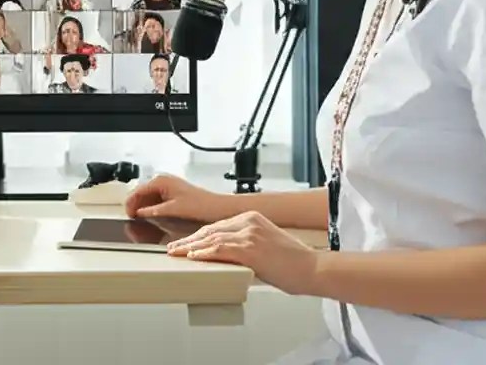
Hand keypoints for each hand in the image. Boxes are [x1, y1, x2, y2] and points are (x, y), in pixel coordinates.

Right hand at [123, 173, 221, 221]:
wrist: (217, 207)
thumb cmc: (200, 204)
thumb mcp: (173, 209)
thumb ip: (153, 211)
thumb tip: (140, 213)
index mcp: (161, 181)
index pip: (138, 190)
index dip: (130, 203)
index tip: (128, 215)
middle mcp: (163, 180)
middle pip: (141, 192)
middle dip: (135, 204)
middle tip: (132, 218)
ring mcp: (168, 186)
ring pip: (148, 196)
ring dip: (143, 206)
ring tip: (140, 218)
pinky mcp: (172, 192)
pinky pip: (156, 199)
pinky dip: (151, 207)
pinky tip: (151, 215)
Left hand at [166, 211, 320, 295]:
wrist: (312, 269)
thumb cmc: (294, 262)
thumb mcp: (266, 246)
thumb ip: (245, 246)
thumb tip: (225, 257)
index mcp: (252, 218)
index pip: (217, 226)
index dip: (198, 235)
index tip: (185, 243)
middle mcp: (249, 222)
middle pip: (211, 230)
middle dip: (189, 241)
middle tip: (173, 249)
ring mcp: (249, 234)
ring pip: (211, 239)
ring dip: (190, 248)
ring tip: (175, 254)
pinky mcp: (250, 249)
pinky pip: (220, 250)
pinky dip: (203, 253)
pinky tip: (192, 257)